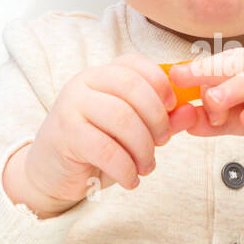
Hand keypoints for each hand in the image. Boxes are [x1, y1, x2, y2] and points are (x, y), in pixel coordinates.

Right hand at [3, 53, 193, 214]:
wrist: (51, 174)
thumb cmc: (94, 149)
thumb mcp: (132, 133)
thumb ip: (162, 120)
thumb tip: (192, 112)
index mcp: (101, 75)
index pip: (135, 64)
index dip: (160, 84)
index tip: (171, 109)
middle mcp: (84, 83)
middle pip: (132, 88)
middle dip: (156, 119)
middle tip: (162, 143)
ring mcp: (71, 106)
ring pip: (122, 118)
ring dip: (143, 148)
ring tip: (145, 167)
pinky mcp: (66, 134)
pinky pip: (106, 149)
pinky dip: (126, 168)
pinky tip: (130, 180)